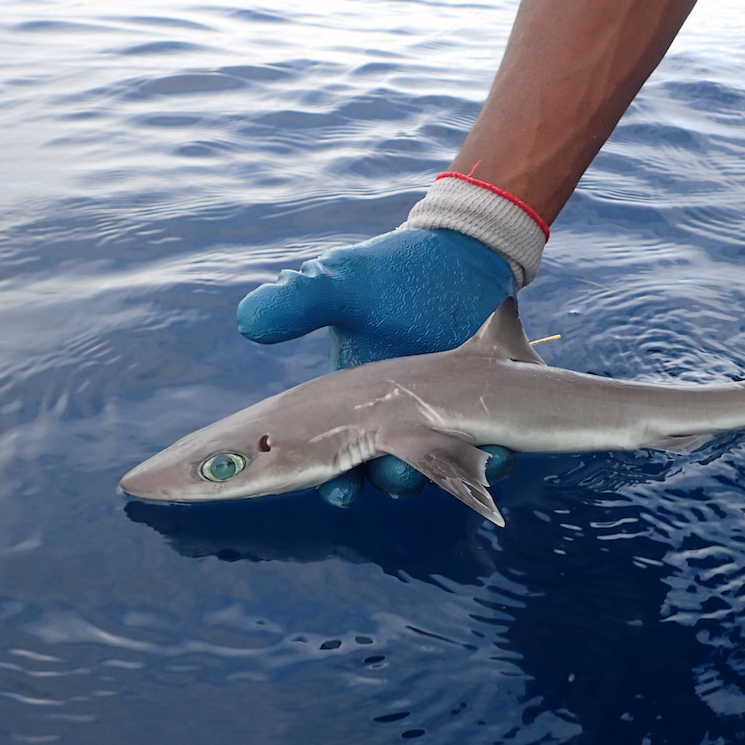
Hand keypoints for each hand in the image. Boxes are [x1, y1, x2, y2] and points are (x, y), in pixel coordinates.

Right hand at [237, 226, 516, 505]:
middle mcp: (398, 423)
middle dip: (389, 480)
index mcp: (355, 406)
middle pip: (387, 475)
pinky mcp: (489, 414)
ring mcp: (445, 422)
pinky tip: (496, 450)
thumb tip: (248, 321)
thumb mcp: (342, 283)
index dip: (333, 483)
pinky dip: (494, 456)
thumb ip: (299, 302)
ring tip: (444, 462)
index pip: (336, 460)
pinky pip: (494, 449)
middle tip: (392, 472)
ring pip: (440, 469)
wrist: (460, 256)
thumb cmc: (391, 274)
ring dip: (441, 473)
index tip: (336, 488)